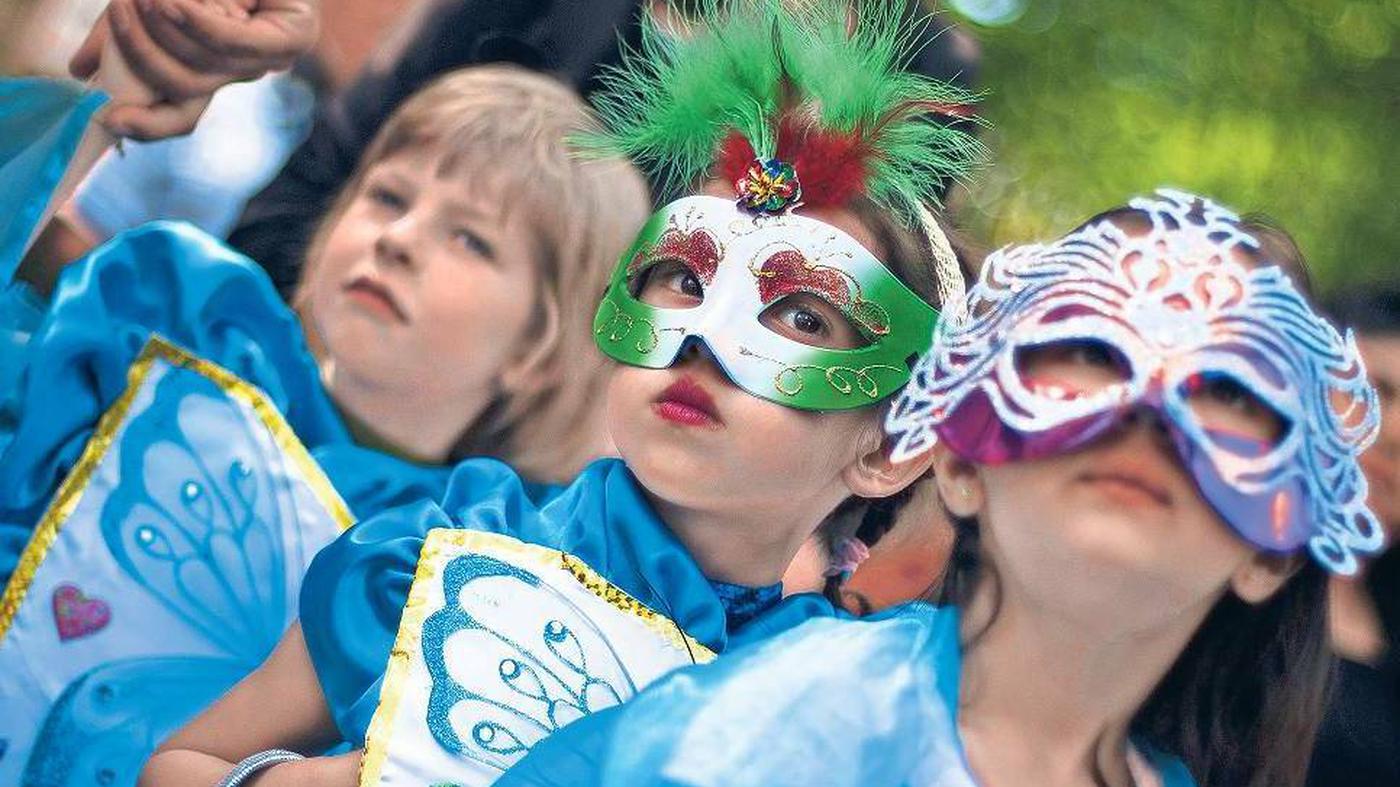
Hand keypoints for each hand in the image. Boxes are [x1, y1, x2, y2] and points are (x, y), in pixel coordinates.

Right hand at [69, 0, 318, 131]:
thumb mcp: (155, 3)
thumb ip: (121, 31)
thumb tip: (80, 71)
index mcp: (212, 71)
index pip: (181, 115)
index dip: (147, 126)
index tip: (110, 120)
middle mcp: (238, 72)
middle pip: (184, 90)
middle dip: (142, 55)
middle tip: (117, 12)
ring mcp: (266, 59)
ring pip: (204, 65)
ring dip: (164, 30)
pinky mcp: (290, 40)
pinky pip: (231, 43)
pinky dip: (196, 23)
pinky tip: (172, 3)